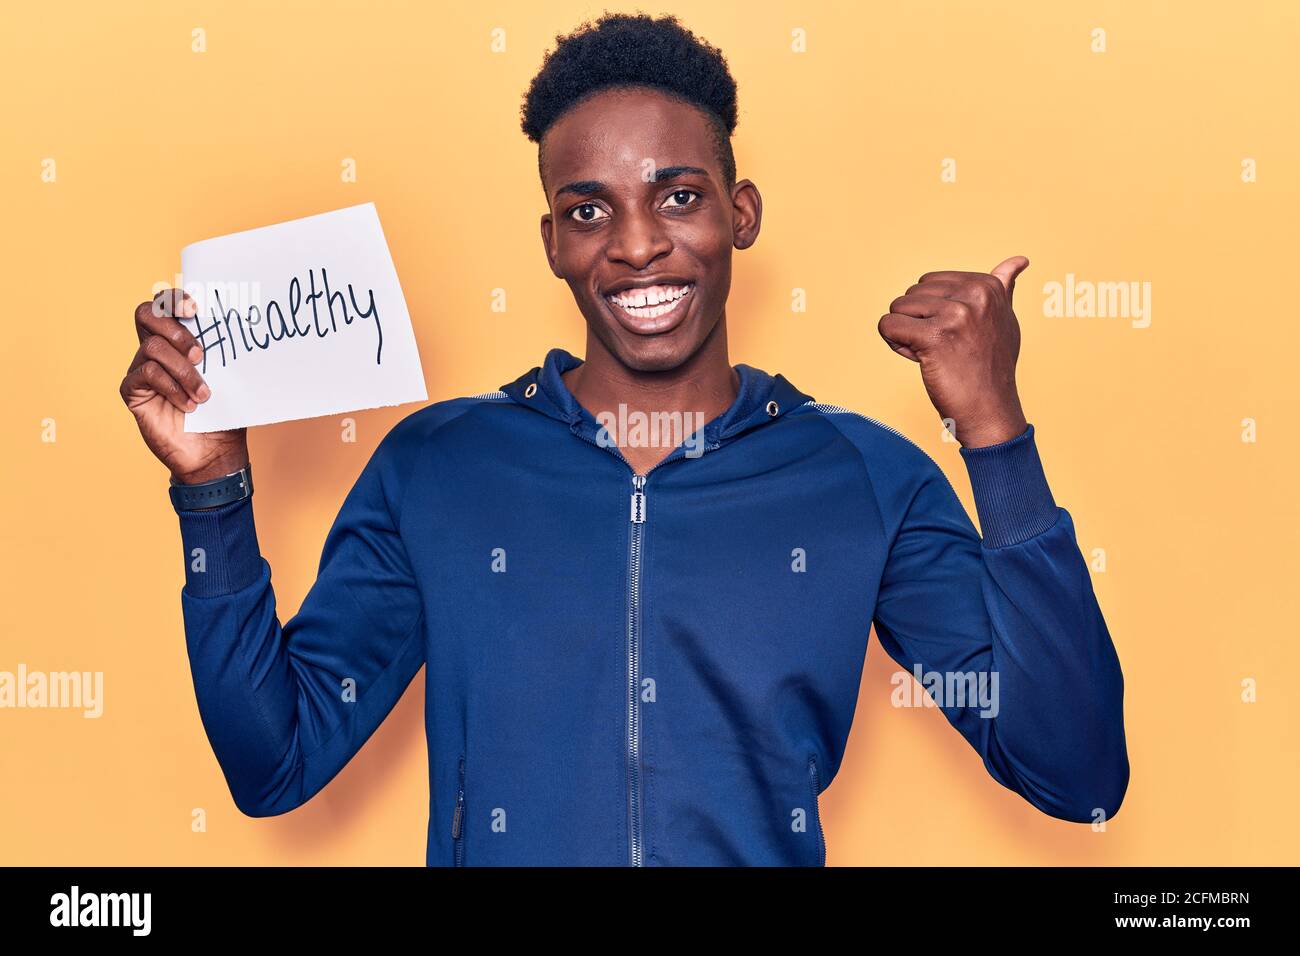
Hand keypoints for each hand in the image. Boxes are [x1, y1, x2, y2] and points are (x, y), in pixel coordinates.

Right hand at [120, 288, 248, 483]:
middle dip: (174, 328)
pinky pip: (147, 374)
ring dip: (184, 371)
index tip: (196, 310)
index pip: (165, 304)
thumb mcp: (230, 378)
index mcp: (177, 340)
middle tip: (200, 354)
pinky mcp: (133, 391)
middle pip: (145, 313)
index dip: (174, 299)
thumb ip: (224, 351)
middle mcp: (155, 349)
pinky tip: (189, 405)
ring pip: (153, 347)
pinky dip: (172, 388)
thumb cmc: (224, 412)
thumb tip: (243, 322)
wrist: (214, 452)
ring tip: (203, 395)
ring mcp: (141, 369)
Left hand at [878, 256, 1030, 447]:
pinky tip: (918, 360)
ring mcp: (956, 314)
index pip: (930, 282)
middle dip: (916, 321)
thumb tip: (1019, 260)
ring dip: (905, 334)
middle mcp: (975, 295)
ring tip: (934, 355)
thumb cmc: (992, 368)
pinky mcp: (935, 336)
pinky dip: (894, 344)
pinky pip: (887, 325)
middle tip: (943, 349)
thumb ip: (1004, 289)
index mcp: (988, 286)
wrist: (990, 411)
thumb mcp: (1005, 320)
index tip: (954, 334)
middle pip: (911, 294)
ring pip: (897, 308)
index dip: (932, 311)